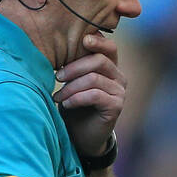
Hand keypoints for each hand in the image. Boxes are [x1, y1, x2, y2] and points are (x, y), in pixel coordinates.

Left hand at [53, 33, 125, 157]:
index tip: (82, 40)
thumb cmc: (75, 105)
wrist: (82, 135)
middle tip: (56, 76)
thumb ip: (74, 65)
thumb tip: (56, 44)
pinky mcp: (116, 107)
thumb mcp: (73, 81)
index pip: (110, 47)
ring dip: (71, 87)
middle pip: (99, 61)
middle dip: (74, 67)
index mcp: (110, 67)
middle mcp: (119, 78)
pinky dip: (76, 98)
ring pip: (94, 79)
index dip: (98, 41)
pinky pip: (94, 95)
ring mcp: (120, 92)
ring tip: (57, 96)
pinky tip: (66, 104)